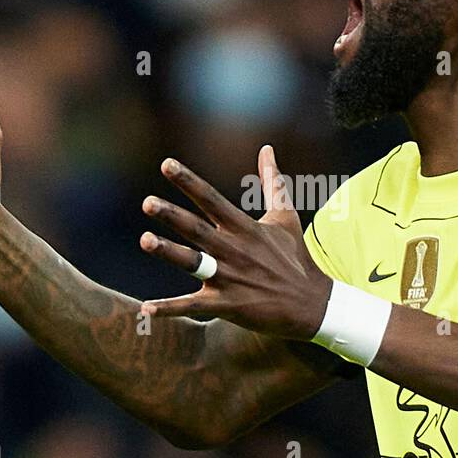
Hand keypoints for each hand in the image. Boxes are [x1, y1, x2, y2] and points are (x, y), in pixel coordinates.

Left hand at [139, 146, 332, 339]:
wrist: (312, 303)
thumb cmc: (296, 257)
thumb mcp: (285, 217)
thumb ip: (272, 181)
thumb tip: (267, 148)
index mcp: (244, 227)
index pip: (211, 199)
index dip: (189, 182)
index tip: (166, 164)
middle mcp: (234, 250)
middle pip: (197, 229)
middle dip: (172, 216)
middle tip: (147, 202)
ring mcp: (230, 278)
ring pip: (193, 263)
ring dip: (169, 252)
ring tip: (145, 240)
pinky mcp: (228, 305)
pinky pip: (193, 306)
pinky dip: (169, 308)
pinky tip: (145, 309)